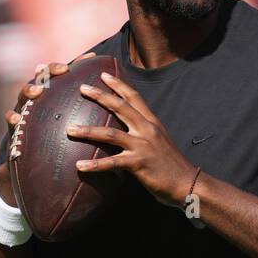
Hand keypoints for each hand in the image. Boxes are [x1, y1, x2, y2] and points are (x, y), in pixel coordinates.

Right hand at [0, 54, 95, 204]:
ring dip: (29, 90)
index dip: (79, 64)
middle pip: (43, 79)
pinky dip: (11, 118)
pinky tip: (15, 118)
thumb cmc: (63, 154)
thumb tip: (125, 115)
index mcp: (58, 102)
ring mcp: (26, 116)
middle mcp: (41, 104)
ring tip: (37, 91)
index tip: (91, 57)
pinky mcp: (14, 131)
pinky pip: (10, 122)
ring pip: (23, 96)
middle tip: (61, 69)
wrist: (38, 178)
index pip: (68, 79)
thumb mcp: (82, 138)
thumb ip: (97, 123)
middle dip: (50, 71)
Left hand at [66, 71, 195, 207]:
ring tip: (69, 129)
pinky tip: (80, 166)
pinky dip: (95, 165)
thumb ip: (146, 135)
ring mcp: (142, 146)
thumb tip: (131, 134)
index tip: (103, 75)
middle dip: (100, 96)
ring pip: (110, 134)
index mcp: (152, 123)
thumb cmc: (172, 166)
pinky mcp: (138, 164)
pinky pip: (112, 163)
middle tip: (82, 88)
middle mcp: (147, 130)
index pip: (134, 97)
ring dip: (88, 131)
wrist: (188, 183)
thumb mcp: (161, 143)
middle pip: (120, 107)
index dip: (119, 84)